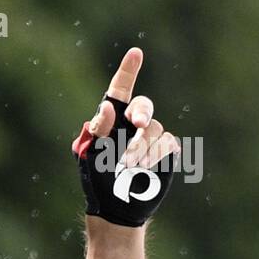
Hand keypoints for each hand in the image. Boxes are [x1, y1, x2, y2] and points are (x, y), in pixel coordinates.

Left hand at [71, 47, 180, 227]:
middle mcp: (132, 125)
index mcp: (111, 121)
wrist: (117, 205)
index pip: (119, 91)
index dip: (128, 71)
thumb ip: (99, 130)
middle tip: (136, 124)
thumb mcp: (90, 155)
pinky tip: (144, 168)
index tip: (136, 52)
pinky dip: (156, 154)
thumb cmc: (98, 179)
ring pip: (155, 128)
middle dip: (141, 112)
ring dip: (142, 146)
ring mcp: (150, 137)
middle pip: (143, 105)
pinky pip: (168, 143)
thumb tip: (107, 105)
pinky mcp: (166, 151)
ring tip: (129, 165)